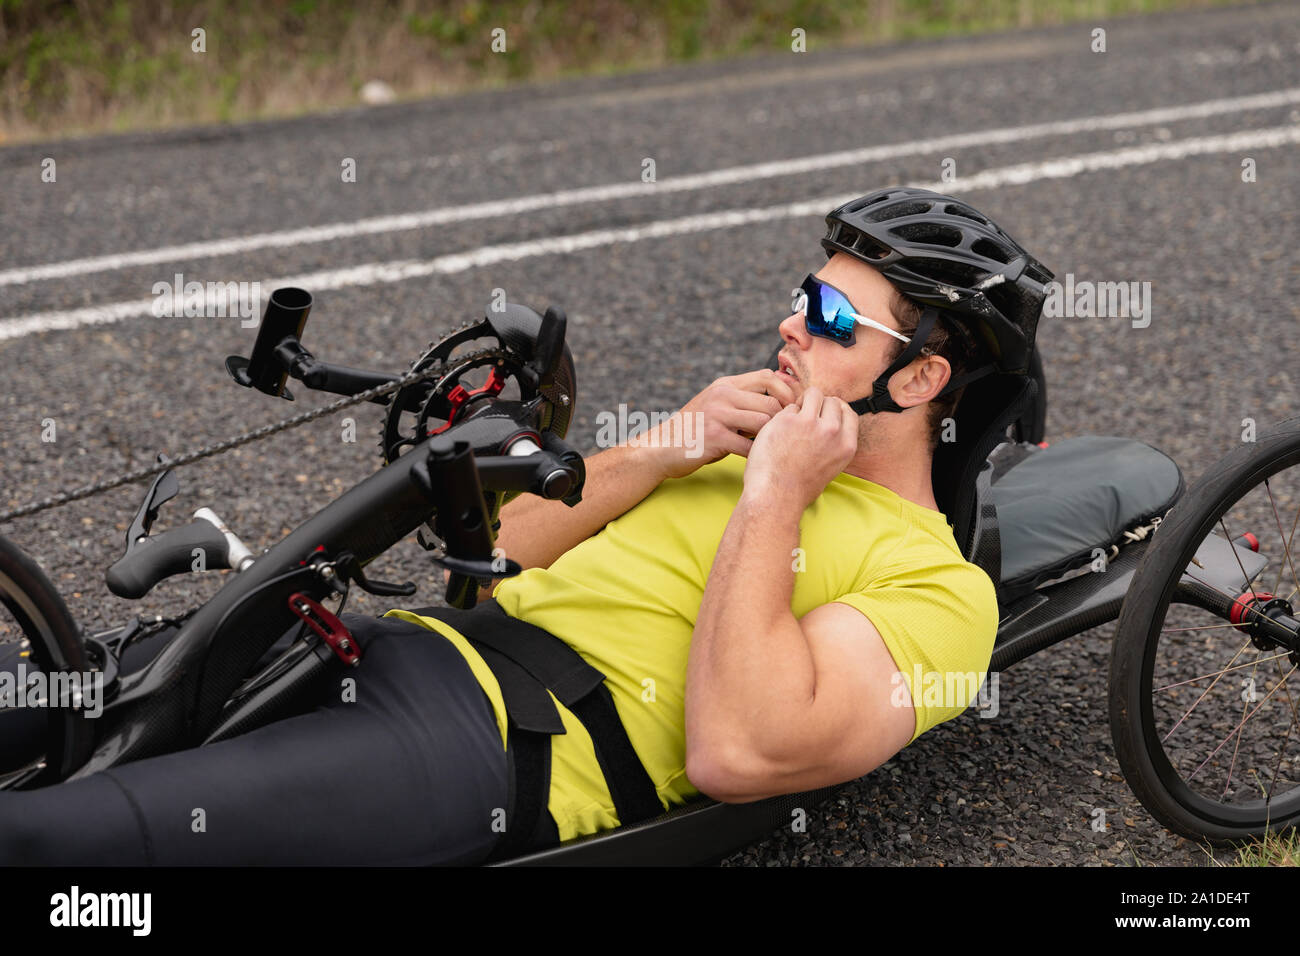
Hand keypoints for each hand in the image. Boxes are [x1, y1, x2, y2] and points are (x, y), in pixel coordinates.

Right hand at [637, 369, 804, 479]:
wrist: (661, 447)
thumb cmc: (695, 431)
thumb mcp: (717, 405)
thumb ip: (742, 399)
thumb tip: (780, 397)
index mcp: (726, 384)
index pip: (768, 376)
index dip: (788, 392)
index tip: (795, 410)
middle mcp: (722, 394)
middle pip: (771, 400)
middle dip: (784, 419)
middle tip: (789, 435)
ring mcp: (717, 414)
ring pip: (764, 421)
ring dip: (772, 437)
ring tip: (773, 448)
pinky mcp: (714, 437)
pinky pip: (749, 445)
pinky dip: (757, 455)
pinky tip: (758, 461)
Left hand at [741, 386, 858, 509]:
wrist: (776, 496)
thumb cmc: (799, 487)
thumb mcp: (831, 467)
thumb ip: (834, 444)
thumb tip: (830, 422)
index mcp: (846, 445)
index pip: (849, 413)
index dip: (836, 410)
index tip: (824, 414)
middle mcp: (832, 432)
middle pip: (832, 400)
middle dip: (819, 405)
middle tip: (805, 417)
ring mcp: (810, 423)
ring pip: (812, 394)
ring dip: (803, 401)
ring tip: (793, 417)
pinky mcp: (787, 420)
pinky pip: (789, 406)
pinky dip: (784, 415)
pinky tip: (778, 431)